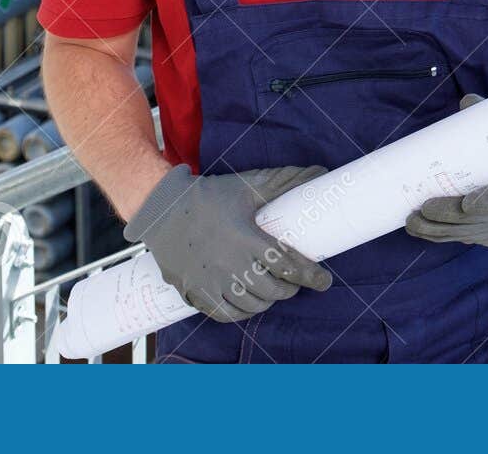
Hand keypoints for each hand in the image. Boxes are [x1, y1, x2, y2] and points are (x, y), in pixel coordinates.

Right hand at [123, 164, 333, 321]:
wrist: (162, 209)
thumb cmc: (209, 196)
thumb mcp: (247, 186)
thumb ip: (284, 181)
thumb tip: (319, 172)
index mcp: (246, 238)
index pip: (288, 265)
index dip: (311, 276)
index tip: (325, 280)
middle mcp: (229, 264)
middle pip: (273, 289)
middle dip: (291, 288)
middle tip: (295, 282)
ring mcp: (211, 282)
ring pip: (251, 304)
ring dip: (269, 301)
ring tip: (274, 291)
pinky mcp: (194, 292)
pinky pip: (225, 315)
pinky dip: (243, 314)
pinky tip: (250, 304)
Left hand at [404, 95, 487, 248]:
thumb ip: (484, 114)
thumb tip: (466, 102)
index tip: (466, 204)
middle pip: (479, 221)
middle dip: (446, 220)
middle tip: (418, 211)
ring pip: (470, 235)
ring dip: (438, 232)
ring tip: (412, 223)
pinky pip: (471, 240)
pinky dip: (448, 236)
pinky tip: (428, 232)